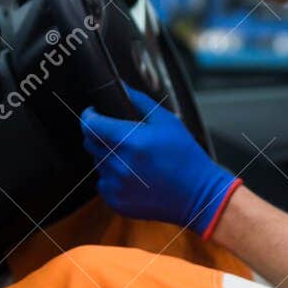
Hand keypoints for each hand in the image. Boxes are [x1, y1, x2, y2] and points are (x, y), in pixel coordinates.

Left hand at [80, 87, 239, 236]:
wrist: (197, 196)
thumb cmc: (185, 157)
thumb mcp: (166, 121)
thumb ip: (138, 101)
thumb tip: (119, 86)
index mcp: (130, 141)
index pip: (90, 124)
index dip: (89, 115)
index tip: (94, 113)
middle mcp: (119, 164)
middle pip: (90, 142)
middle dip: (99, 134)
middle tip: (119, 136)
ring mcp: (116, 185)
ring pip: (98, 162)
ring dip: (108, 157)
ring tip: (134, 159)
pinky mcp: (115, 200)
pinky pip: (103, 182)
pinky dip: (113, 177)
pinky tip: (134, 176)